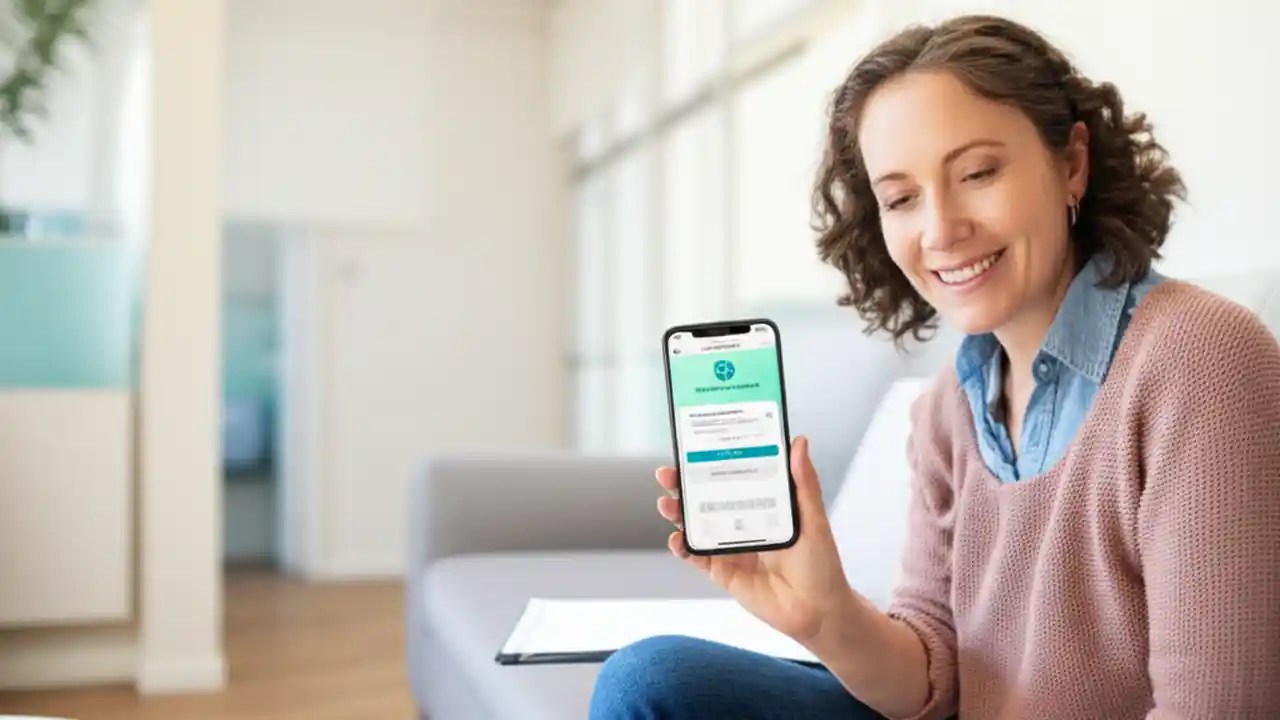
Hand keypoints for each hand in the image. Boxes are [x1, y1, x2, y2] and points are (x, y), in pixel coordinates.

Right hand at [655, 436, 855, 644]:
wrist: (817, 612)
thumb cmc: (821, 565)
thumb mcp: (813, 519)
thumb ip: (803, 483)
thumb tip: (799, 442)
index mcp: (763, 505)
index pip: (732, 478)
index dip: (711, 463)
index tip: (693, 448)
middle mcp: (743, 523)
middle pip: (706, 499)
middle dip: (683, 486)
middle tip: (668, 474)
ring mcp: (730, 547)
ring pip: (696, 525)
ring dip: (677, 513)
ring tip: (667, 504)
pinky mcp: (723, 572)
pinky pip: (696, 557)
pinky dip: (683, 548)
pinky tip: (677, 539)